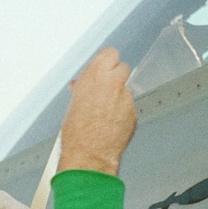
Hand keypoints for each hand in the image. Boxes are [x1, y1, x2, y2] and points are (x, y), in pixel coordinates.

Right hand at [58, 47, 135, 174]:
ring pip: (126, 90)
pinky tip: (111, 125)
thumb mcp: (73, 104)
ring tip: (105, 114)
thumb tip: (83, 87)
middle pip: (123, 68)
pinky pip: (129, 108)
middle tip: (106, 89)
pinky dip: (123, 114)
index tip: (103, 68)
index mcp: (95, 75)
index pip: (110, 54)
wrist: (89, 155)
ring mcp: (127, 98)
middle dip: (116, 77)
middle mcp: (113, 82)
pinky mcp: (134, 113)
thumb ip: (84, 89)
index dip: (107, 62)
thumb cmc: (76, 133)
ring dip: (119, 98)